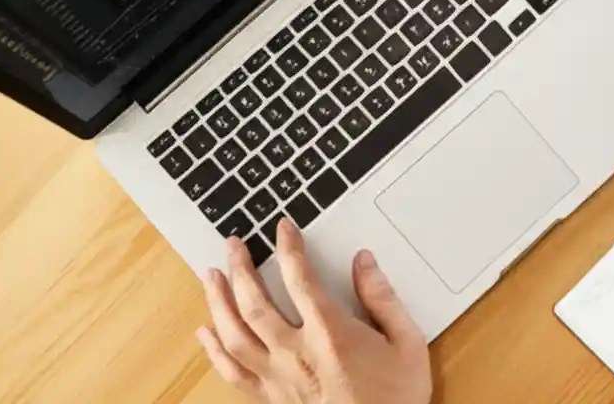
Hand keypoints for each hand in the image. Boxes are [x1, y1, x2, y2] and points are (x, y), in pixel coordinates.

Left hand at [198, 219, 431, 402]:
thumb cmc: (396, 398)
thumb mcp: (408, 344)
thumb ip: (383, 299)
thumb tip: (363, 262)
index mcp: (331, 335)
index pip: (300, 279)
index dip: (289, 248)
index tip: (282, 228)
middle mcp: (296, 353)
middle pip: (255, 302)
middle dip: (240, 268)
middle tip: (232, 244)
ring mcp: (278, 379)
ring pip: (234, 334)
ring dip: (217, 301)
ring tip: (209, 276)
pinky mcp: (271, 400)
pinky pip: (232, 372)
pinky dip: (214, 351)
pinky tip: (205, 332)